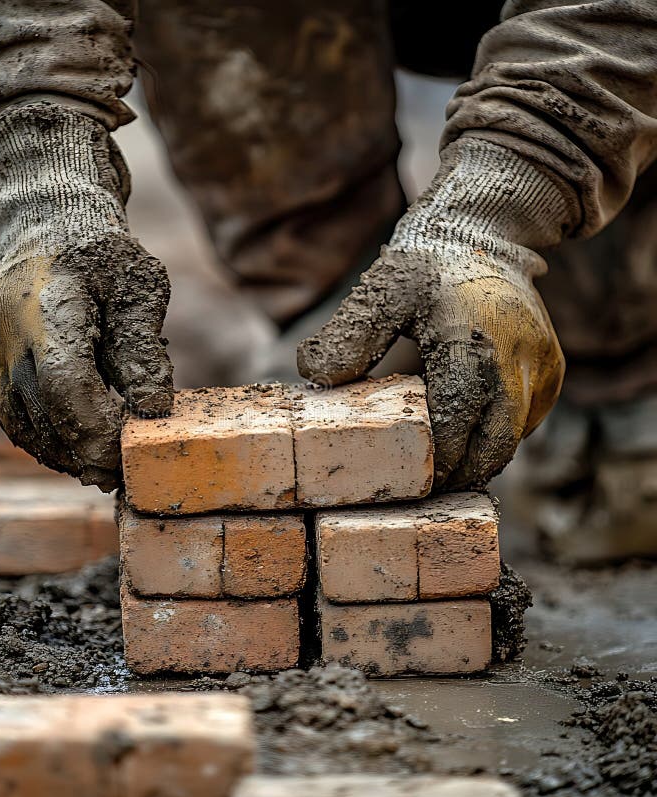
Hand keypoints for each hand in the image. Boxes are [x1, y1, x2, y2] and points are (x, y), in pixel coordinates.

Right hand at [0, 103, 172, 490]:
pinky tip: (68, 441)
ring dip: (60, 452)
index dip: (100, 431)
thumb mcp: (139, 286)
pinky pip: (3, 413)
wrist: (41, 225)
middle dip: (85, 453)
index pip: (68, 389)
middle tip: (120, 474)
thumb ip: (143, 348)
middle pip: (41, 416)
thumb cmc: (101, 257)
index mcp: (46, 308)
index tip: (131, 455)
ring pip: (18, 424)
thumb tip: (153, 409)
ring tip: (97, 465)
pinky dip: (37, 435)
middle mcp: (1, 331)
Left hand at [298, 138, 568, 488]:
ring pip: (511, 440)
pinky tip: (466, 437)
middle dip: (457, 475)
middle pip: (491, 450)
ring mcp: (543, 369)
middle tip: (422, 491)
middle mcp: (519, 366)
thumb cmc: (427, 266)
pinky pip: (525, 422)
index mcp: (473, 351)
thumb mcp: (381, 293)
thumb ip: (348, 339)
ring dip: (478, 458)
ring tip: (441, 469)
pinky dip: (496, 436)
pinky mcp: (553, 370)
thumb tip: (315, 378)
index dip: (430, 467)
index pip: (454, 432)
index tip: (403, 485)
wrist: (484, 233)